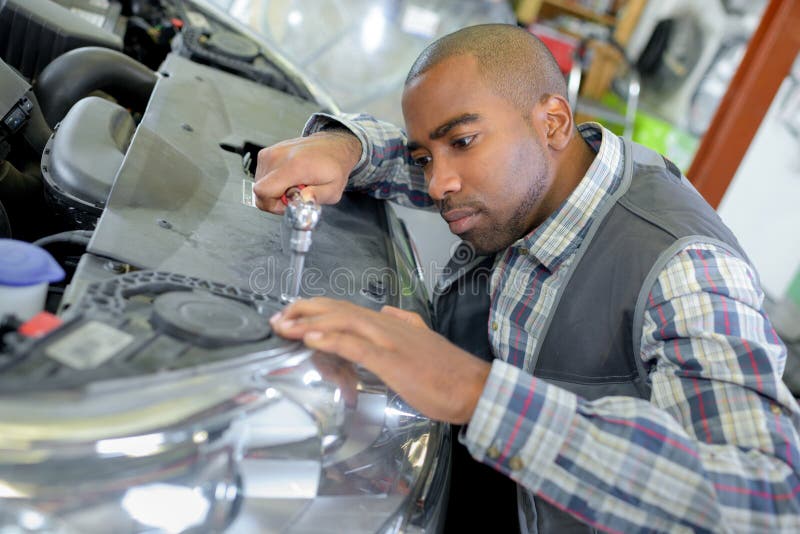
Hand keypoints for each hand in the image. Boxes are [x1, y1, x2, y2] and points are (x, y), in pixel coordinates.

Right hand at [253, 130, 361, 213]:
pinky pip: (262, 176)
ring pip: (260, 185)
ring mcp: (270, 153)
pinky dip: (273, 181)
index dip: (273, 205)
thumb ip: (318, 196)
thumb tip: (304, 199)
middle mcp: (278, 157)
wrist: (332, 146)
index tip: (289, 202)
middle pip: (260, 191)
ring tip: (294, 184)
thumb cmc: (333, 166)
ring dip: (275, 190)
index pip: (263, 191)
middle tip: (295, 193)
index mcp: (294, 166)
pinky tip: (289, 178)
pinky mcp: (267, 153)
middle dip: (276, 199)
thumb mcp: (333, 189)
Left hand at [270, 297, 490, 423]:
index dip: (317, 309)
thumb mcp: (424, 339)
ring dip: (309, 322)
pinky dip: (331, 339)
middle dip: (304, 312)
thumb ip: (406, 323)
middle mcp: (387, 325)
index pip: (346, 309)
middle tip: (278, 319)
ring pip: (343, 321)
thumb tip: (388, 311)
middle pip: (338, 310)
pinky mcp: (393, 360)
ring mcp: (390, 341)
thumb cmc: (450, 372)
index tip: (293, 315)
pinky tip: (311, 339)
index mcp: (391, 323)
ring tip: (285, 325)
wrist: (475, 388)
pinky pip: (356, 346)